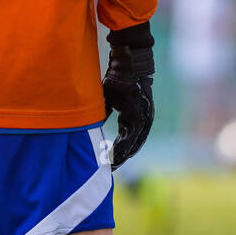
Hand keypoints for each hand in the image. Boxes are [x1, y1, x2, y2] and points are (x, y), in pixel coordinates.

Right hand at [103, 39, 154, 169]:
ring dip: (123, 155)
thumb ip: (103, 115)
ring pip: (135, 143)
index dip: (118, 152)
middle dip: (121, 158)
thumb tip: (91, 126)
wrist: (127, 64)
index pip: (128, 140)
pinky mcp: (142, 114)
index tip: (109, 163)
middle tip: (109, 170)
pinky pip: (134, 135)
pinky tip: (117, 154)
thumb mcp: (107, 101)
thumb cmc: (116, 80)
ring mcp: (145, 118)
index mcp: (135, 118)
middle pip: (133, 146)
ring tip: (111, 165)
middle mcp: (143, 120)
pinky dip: (124, 145)